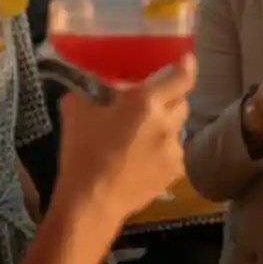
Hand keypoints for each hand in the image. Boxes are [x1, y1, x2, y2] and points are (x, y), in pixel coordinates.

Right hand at [52, 55, 195, 221]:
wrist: (92, 202)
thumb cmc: (83, 153)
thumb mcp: (76, 113)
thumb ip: (88, 95)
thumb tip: (90, 92)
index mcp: (145, 102)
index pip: (181, 77)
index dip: (186, 66)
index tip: (186, 60)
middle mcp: (166, 122)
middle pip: (181, 102)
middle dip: (170, 99)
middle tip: (151, 104)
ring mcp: (174, 149)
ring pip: (177, 130)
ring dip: (164, 128)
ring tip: (143, 139)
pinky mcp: (174, 173)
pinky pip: (173, 154)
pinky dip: (162, 152)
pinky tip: (143, 161)